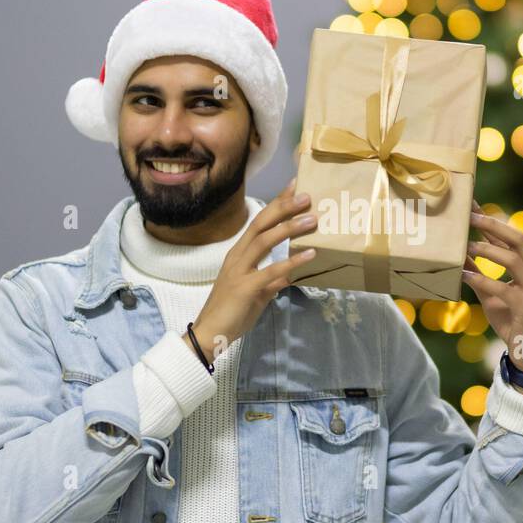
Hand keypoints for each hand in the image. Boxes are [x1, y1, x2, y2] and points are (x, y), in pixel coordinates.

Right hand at [184, 177, 317, 362]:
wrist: (210, 334)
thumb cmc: (232, 313)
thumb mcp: (257, 293)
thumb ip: (272, 281)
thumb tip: (289, 276)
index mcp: (239, 253)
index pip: (259, 222)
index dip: (276, 204)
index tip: (294, 188)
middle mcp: (238, 256)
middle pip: (261, 224)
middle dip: (283, 208)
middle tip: (306, 196)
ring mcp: (240, 270)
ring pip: (264, 241)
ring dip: (289, 228)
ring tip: (312, 220)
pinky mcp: (245, 287)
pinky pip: (271, 271)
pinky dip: (291, 262)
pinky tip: (309, 255)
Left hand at [461, 198, 522, 377]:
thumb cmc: (510, 319)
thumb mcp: (489, 293)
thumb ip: (478, 273)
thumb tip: (458, 254)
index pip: (509, 235)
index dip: (490, 219)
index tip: (471, 204)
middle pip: (518, 239)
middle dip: (493, 226)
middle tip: (469, 217)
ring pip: (514, 260)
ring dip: (489, 250)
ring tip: (467, 246)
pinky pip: (504, 290)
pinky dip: (483, 281)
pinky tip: (464, 276)